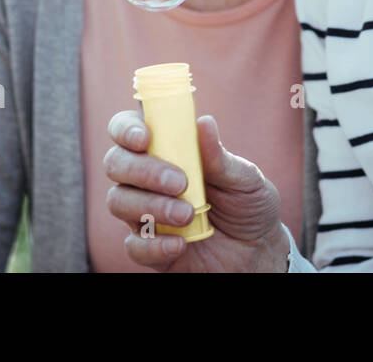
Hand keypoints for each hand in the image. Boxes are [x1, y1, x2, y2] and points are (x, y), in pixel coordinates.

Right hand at [103, 110, 289, 271]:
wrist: (256, 250)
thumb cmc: (247, 203)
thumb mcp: (243, 177)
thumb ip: (219, 156)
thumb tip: (204, 122)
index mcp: (167, 149)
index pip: (128, 128)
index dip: (127, 129)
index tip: (145, 138)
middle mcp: (147, 178)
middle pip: (115, 163)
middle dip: (142, 171)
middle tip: (180, 182)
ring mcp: (144, 212)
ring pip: (118, 201)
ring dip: (151, 206)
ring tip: (188, 214)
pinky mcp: (148, 247)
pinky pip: (133, 245)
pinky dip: (153, 245)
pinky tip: (180, 244)